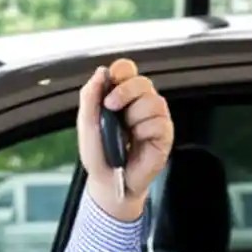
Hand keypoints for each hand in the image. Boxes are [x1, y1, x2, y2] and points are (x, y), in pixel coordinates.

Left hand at [75, 58, 172, 220]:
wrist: (108, 181)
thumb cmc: (99, 154)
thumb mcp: (86, 124)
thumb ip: (90, 96)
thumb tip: (101, 72)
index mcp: (120, 97)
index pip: (127, 70)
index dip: (121, 70)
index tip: (112, 80)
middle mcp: (139, 103)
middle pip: (142, 81)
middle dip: (125, 91)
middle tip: (111, 107)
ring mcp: (154, 117)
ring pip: (153, 100)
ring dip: (134, 116)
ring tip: (126, 133)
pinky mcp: (165, 133)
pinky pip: (159, 122)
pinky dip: (144, 131)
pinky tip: (137, 141)